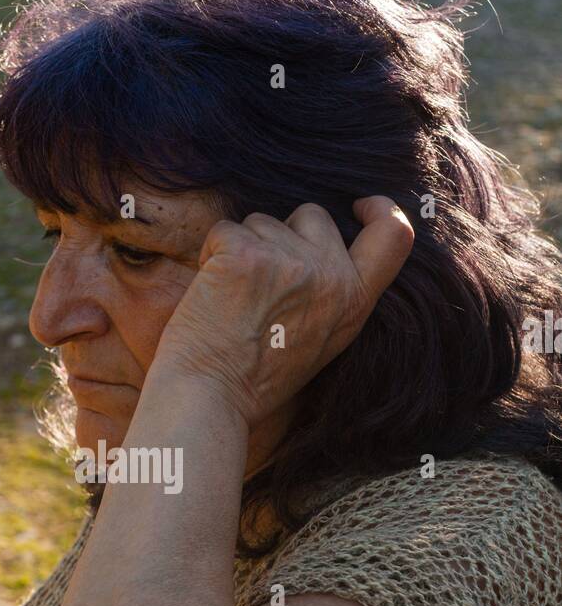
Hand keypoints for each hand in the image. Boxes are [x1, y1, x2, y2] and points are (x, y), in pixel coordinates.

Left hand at [155, 196, 414, 428]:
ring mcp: (290, 262)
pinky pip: (224, 230)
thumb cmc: (254, 381)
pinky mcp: (245, 254)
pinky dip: (211, 255)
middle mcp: (331, 277)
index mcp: (354, 302)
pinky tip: (210, 294)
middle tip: (258, 288)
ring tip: (232, 302)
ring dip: (242, 249)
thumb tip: (322, 248)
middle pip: (313, 216)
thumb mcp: (321, 341)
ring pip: (262, 222)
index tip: (361, 204)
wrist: (209, 401)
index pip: (394, 236)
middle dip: (282, 235)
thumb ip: (332, 293)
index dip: (382, 209)